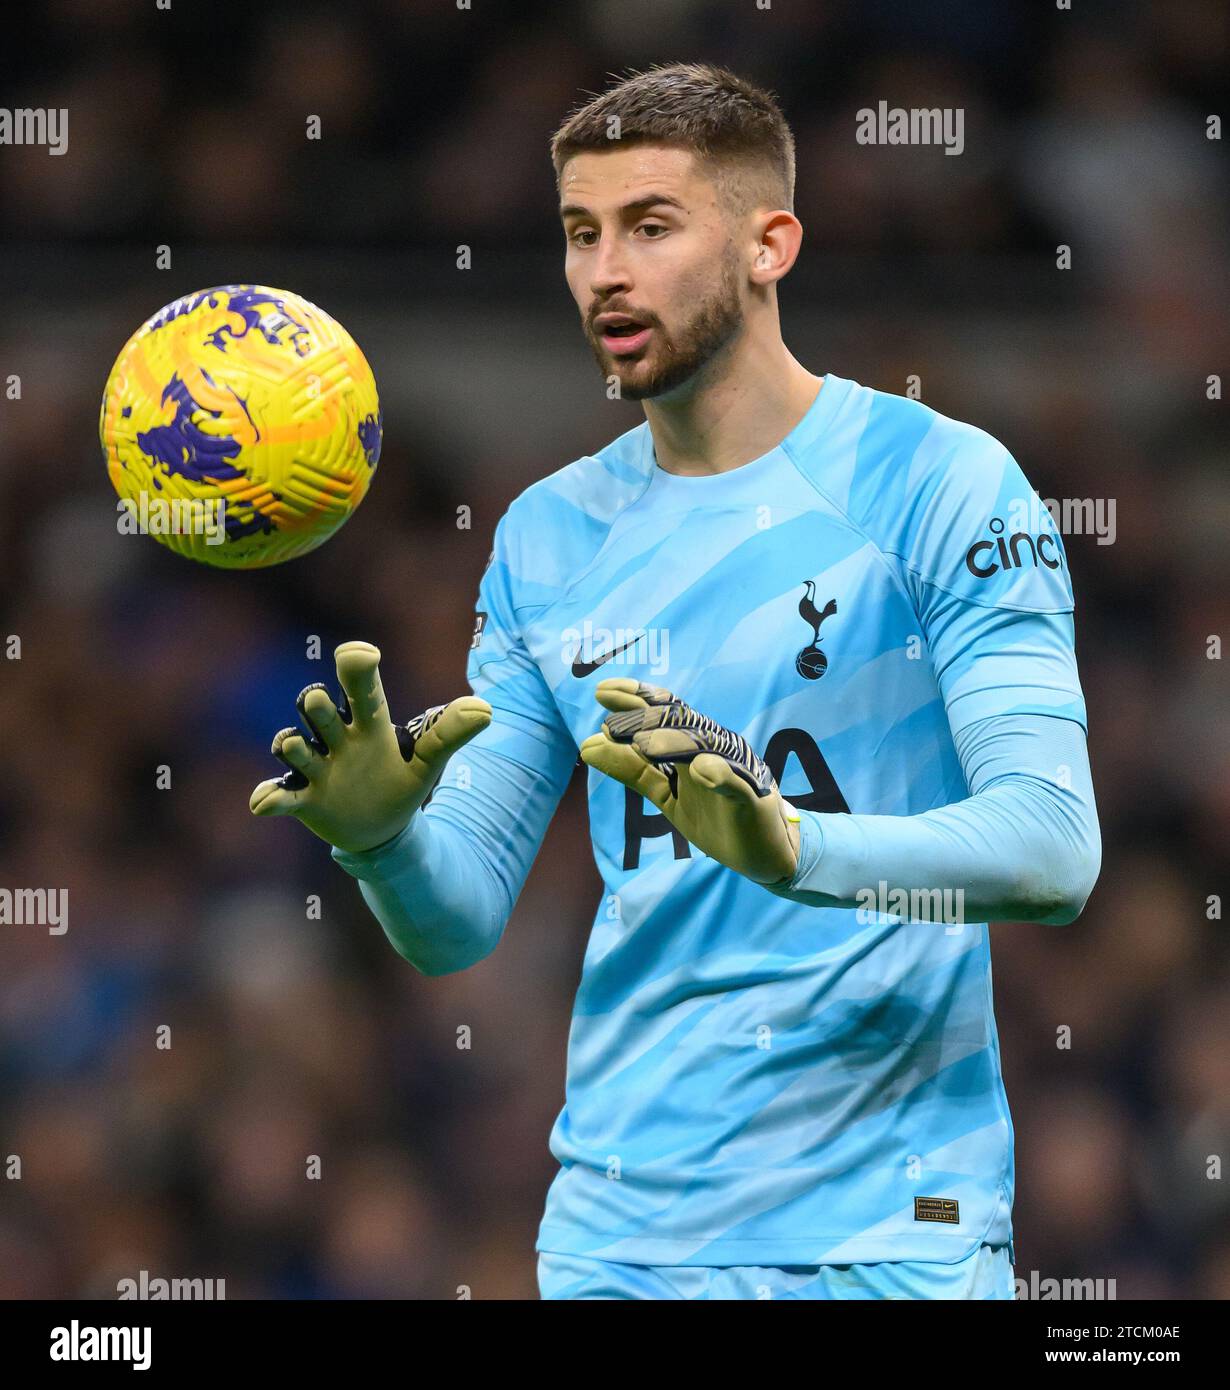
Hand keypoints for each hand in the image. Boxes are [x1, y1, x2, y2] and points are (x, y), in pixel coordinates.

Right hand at [249, 640, 490, 852]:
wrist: (380, 829)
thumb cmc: (402, 782)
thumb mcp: (428, 760)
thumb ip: (449, 734)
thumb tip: (486, 709)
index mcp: (369, 724)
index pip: (361, 689)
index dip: (357, 667)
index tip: (359, 652)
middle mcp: (337, 739)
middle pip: (318, 710)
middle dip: (315, 704)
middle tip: (318, 699)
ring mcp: (317, 768)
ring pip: (295, 747)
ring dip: (291, 744)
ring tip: (292, 745)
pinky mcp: (304, 799)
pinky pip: (281, 795)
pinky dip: (270, 797)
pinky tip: (263, 803)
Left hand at [579, 678, 799, 885]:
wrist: (764, 854)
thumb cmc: (716, 818)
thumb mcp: (666, 795)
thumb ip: (632, 770)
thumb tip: (588, 744)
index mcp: (695, 745)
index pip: (664, 714)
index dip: (636, 699)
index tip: (602, 692)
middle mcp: (716, 749)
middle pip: (681, 724)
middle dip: (646, 719)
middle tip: (612, 724)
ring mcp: (737, 770)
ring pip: (706, 747)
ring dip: (675, 742)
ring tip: (643, 744)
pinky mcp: (754, 797)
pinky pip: (738, 782)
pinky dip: (720, 774)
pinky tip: (701, 769)